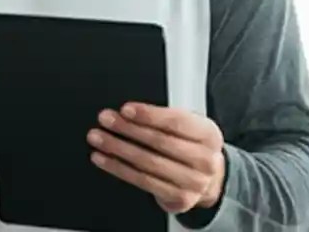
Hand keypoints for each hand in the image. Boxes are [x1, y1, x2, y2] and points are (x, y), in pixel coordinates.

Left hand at [86, 102, 225, 213]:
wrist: (209, 180)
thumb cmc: (192, 146)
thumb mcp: (189, 126)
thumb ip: (163, 118)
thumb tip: (128, 112)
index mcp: (208, 134)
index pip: (176, 122)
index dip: (149, 115)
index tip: (126, 109)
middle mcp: (205, 159)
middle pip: (160, 142)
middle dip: (128, 129)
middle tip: (106, 120)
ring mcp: (193, 182)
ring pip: (148, 163)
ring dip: (118, 149)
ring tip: (99, 138)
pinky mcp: (179, 198)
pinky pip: (142, 181)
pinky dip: (118, 169)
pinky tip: (104, 159)